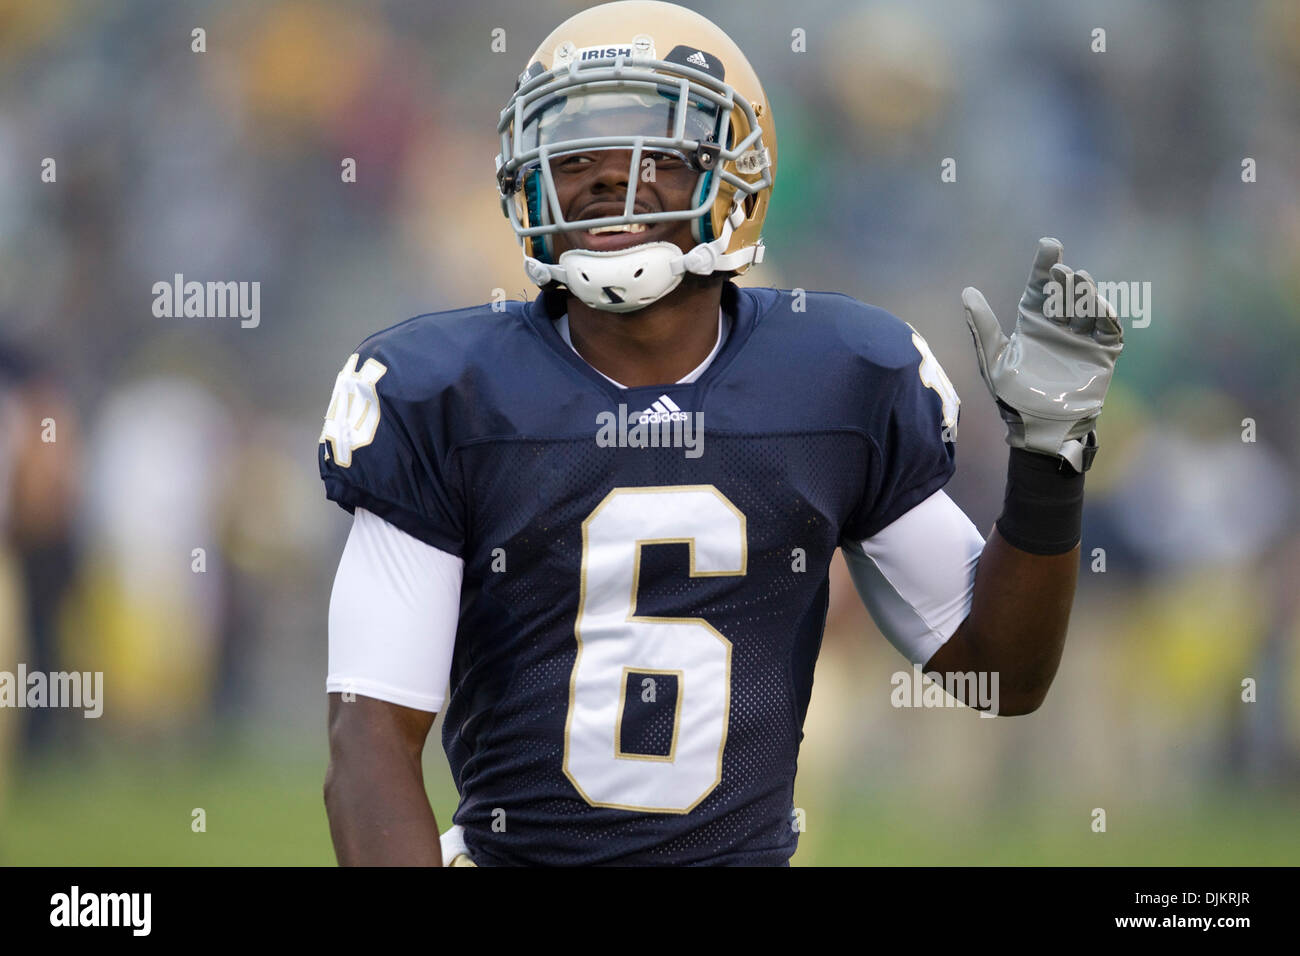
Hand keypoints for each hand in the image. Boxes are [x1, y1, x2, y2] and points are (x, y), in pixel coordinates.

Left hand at [961, 237, 1123, 471]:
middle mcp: (1059, 325)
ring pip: (1088, 307)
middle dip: (1065, 280)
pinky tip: (1099, 308)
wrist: (1037, 428)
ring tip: (1079, 281)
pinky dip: (1106, 317)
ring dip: (1085, 293)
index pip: (1040, 286)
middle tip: (1061, 270)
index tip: (1049, 245)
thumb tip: (966, 292)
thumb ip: (982, 326)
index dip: (1044, 265)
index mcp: (1032, 322)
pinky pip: (1108, 330)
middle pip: (1065, 293)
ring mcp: (1082, 338)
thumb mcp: (992, 359)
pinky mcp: (1102, 353)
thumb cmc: (1011, 395)